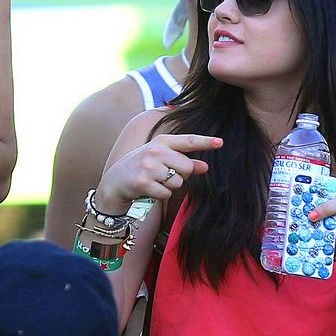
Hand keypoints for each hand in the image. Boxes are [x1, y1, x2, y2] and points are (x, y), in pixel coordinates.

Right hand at [97, 132, 221, 209]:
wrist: (114, 182)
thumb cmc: (142, 169)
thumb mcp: (161, 160)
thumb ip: (184, 162)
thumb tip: (206, 166)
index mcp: (161, 141)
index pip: (187, 141)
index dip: (205, 142)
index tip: (221, 142)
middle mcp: (155, 151)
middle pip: (186, 167)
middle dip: (180, 175)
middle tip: (163, 175)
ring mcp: (148, 166)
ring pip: (177, 181)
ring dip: (169, 186)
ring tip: (154, 181)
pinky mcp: (143, 182)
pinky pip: (166, 193)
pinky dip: (160, 194)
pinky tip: (149, 190)